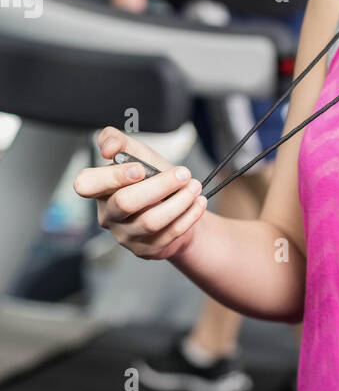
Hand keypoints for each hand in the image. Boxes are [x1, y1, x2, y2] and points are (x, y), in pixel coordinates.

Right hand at [72, 126, 207, 261]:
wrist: (176, 205)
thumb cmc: (152, 178)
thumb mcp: (137, 153)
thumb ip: (118, 141)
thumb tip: (108, 147)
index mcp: (100, 189)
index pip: (87, 185)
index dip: (112, 177)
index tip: (140, 168)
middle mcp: (108, 214)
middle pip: (126, 203)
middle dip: (159, 186)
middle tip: (183, 174)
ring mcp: (125, 235)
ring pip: (151, 221)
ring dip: (179, 202)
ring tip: (195, 187)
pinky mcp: (145, 249)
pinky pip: (168, 234)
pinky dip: (188, 216)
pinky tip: (198, 203)